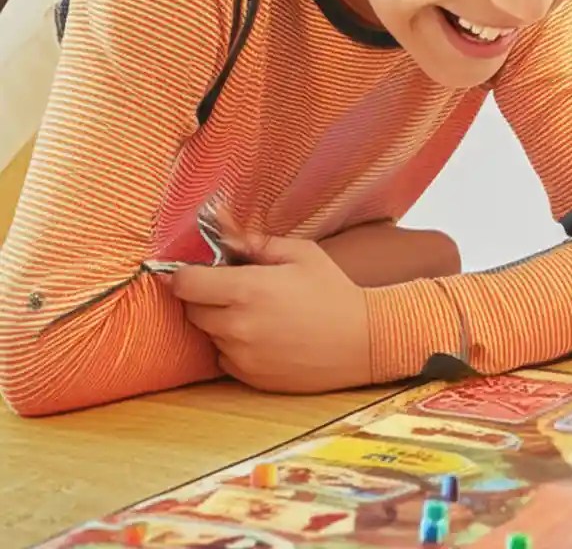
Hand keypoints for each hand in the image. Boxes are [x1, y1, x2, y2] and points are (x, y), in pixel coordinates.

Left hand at [170, 228, 371, 393]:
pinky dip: (236, 347)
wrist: (365, 341)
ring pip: (209, 335)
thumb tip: (217, 217)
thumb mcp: (300, 254)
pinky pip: (224, 358)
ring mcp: (242, 355)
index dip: (188, 274)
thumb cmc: (334, 291)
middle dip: (207, 298)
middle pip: (192, 310)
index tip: (203, 272)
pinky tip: (267, 337)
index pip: (182, 283)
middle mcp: (237, 326)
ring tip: (261, 315)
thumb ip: (253, 240)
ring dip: (222, 323)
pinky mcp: (250, 378)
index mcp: (246, 289)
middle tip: (240, 291)